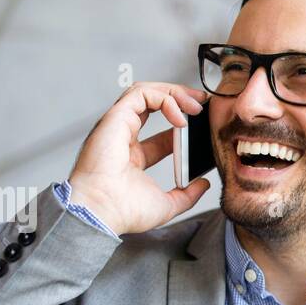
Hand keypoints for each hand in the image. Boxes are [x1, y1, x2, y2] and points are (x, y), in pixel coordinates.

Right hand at [67, 82, 211, 235]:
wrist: (102, 212)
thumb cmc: (123, 211)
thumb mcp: (167, 205)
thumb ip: (186, 195)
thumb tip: (203, 184)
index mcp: (134, 157)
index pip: (163, 134)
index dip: (183, 124)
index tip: (203, 124)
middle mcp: (124, 138)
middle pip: (152, 104)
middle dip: (180, 97)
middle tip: (202, 103)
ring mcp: (118, 126)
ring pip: (146, 93)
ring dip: (174, 93)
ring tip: (195, 106)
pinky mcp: (116, 118)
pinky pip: (141, 94)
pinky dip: (164, 99)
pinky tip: (180, 117)